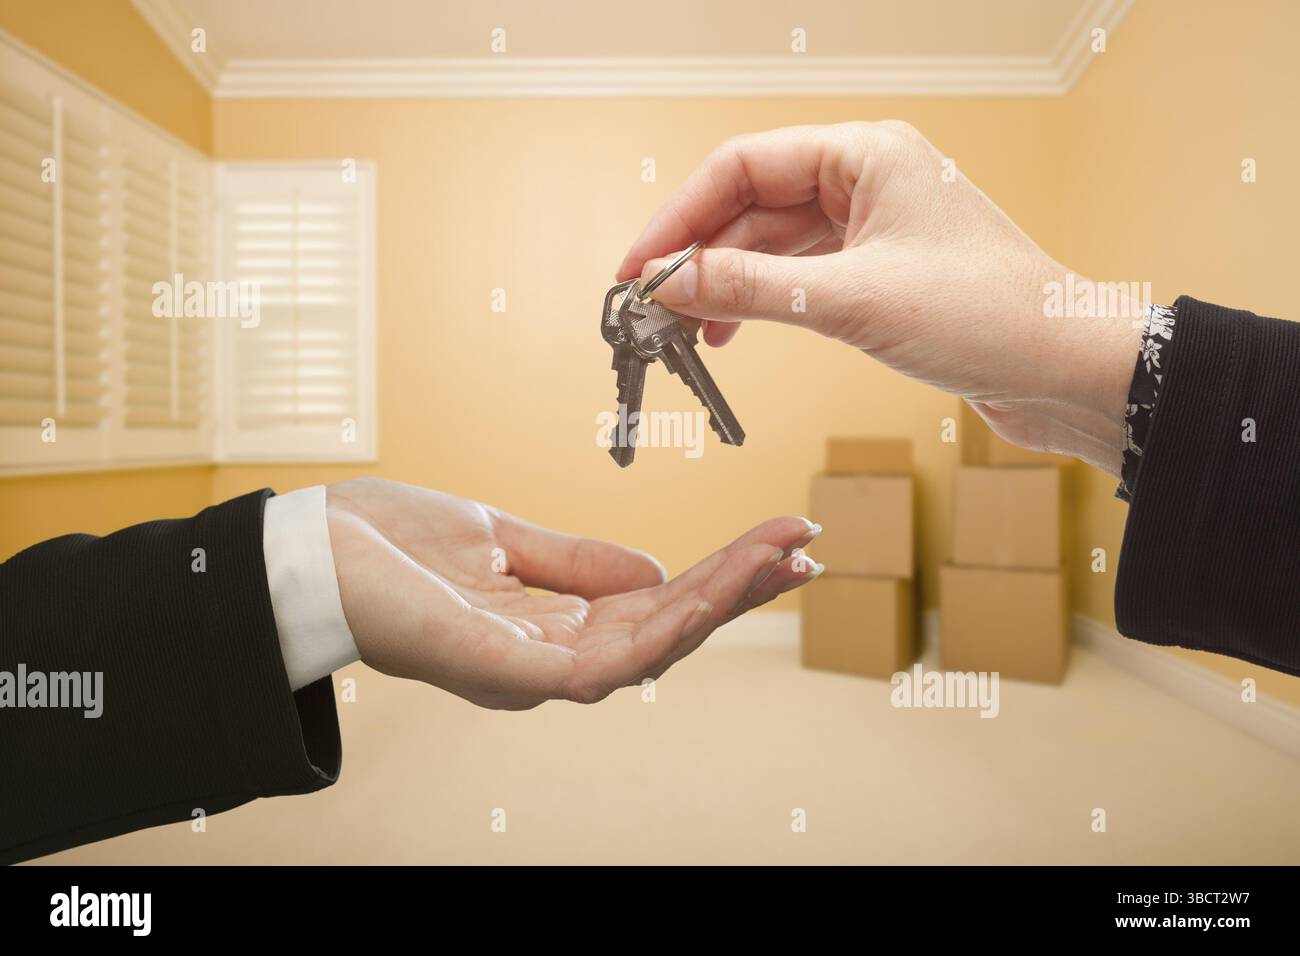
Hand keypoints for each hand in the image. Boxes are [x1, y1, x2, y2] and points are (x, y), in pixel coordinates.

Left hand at [323, 478, 821, 709]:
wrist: (303, 548)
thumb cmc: (386, 545)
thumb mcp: (501, 538)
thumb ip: (576, 562)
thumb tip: (654, 570)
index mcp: (548, 627)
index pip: (653, 606)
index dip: (717, 576)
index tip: (775, 539)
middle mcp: (546, 660)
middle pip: (665, 631)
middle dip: (737, 590)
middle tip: (803, 547)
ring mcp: (528, 672)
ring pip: (649, 649)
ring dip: (717, 603)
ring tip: (776, 559)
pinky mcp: (506, 672)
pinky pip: (603, 664)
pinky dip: (663, 628)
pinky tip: (708, 592)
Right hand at [618, 122, 1142, 473]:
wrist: (1065, 370)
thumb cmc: (989, 316)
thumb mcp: (851, 301)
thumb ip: (752, 288)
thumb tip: (672, 282)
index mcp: (865, 154)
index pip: (743, 166)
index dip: (680, 217)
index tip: (639, 265)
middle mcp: (866, 180)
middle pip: (751, 204)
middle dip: (698, 255)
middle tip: (652, 305)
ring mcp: (873, 227)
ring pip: (772, 244)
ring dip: (725, 284)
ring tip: (684, 328)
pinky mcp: (879, 273)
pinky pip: (799, 275)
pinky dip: (761, 302)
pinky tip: (730, 330)